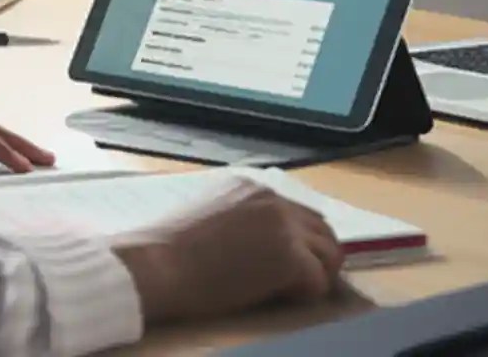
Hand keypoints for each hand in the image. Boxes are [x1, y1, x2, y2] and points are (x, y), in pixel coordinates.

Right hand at [110, 178, 343, 323]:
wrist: (159, 268)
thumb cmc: (168, 252)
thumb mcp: (209, 219)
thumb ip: (240, 222)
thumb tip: (265, 246)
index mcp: (252, 188)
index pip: (297, 213)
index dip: (297, 242)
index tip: (283, 265)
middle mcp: (273, 200)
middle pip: (321, 229)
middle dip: (317, 257)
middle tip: (299, 284)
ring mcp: (284, 226)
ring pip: (328, 253)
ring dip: (316, 275)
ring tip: (289, 293)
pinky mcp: (289, 256)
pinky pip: (319, 280)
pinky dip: (307, 294)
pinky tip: (279, 298)